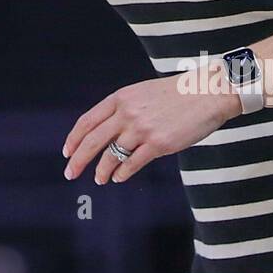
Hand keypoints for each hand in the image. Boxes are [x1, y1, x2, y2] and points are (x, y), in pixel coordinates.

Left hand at [61, 74, 238, 184]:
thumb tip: (106, 131)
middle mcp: (127, 113)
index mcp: (120, 98)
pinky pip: (133, 163)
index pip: (87, 121)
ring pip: (111, 155)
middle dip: (78, 159)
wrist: (206, 94)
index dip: (74, 139)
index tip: (67, 152)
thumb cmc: (175, 95)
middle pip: (93, 140)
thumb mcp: (141, 93)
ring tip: (98, 179)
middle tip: (69, 173)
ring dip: (101, 170)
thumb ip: (123, 109)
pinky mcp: (159, 144)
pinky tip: (117, 178)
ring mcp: (142, 129)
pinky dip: (121, 173)